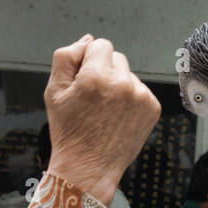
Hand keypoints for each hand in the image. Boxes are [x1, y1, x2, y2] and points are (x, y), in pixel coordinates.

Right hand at [43, 35, 161, 204]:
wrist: (89, 168)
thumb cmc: (69, 131)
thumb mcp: (54, 91)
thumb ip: (66, 57)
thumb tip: (87, 39)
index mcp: (97, 76)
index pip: (100, 44)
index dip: (88, 60)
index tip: (82, 81)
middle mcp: (123, 83)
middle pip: (116, 57)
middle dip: (104, 71)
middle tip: (92, 98)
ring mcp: (141, 96)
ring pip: (128, 74)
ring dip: (117, 85)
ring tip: (104, 111)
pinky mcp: (153, 108)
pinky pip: (140, 90)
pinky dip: (130, 99)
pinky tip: (117, 117)